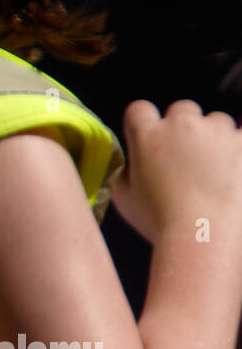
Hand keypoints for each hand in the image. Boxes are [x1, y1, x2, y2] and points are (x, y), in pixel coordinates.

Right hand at [110, 100, 241, 245]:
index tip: (151, 143)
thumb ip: (119, 172)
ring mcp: (216, 131)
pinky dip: (239, 151)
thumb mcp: (124, 200)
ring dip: (216, 138)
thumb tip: (123, 161)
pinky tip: (234, 174)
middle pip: (181, 110)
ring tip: (217, 172)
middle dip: (184, 130)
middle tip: (188, 162)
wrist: (205, 238)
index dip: (145, 125)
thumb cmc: (162, 224)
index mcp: (147, 135)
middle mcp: (181, 124)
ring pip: (217, 121)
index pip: (139, 110)